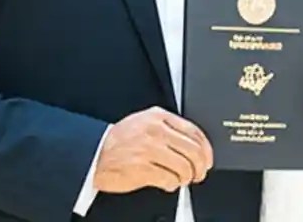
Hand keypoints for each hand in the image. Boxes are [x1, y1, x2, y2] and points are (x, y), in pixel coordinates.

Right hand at [93, 107, 213, 194]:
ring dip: (187, 178)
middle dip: (200, 167)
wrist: (94, 154)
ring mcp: (149, 150)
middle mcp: (156, 131)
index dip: (206, 149)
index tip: (208, 159)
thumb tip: (194, 144)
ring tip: (182, 179)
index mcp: (158, 117)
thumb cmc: (119, 141)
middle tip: (199, 174)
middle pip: (193, 151)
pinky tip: (168, 183)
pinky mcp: (143, 169)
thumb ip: (168, 128)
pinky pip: (169, 180)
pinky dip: (173, 185)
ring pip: (184, 167)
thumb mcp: (144, 122)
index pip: (194, 132)